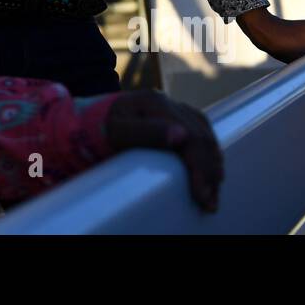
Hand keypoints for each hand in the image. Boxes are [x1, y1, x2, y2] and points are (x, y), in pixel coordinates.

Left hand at [105, 89, 221, 211]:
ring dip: (213, 165)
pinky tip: (211, 171)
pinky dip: (209, 153)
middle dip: (209, 172)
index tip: (201, 195)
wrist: (92, 117)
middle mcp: (169, 102)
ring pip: (205, 135)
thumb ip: (145, 133)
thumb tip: (181, 136)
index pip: (191, 137)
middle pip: (201, 137)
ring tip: (213, 193)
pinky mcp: (176, 115)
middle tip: (210, 203)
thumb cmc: (101, 127)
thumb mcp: (117, 131)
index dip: (200, 167)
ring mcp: (174, 107)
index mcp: (156, 103)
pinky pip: (202, 132)